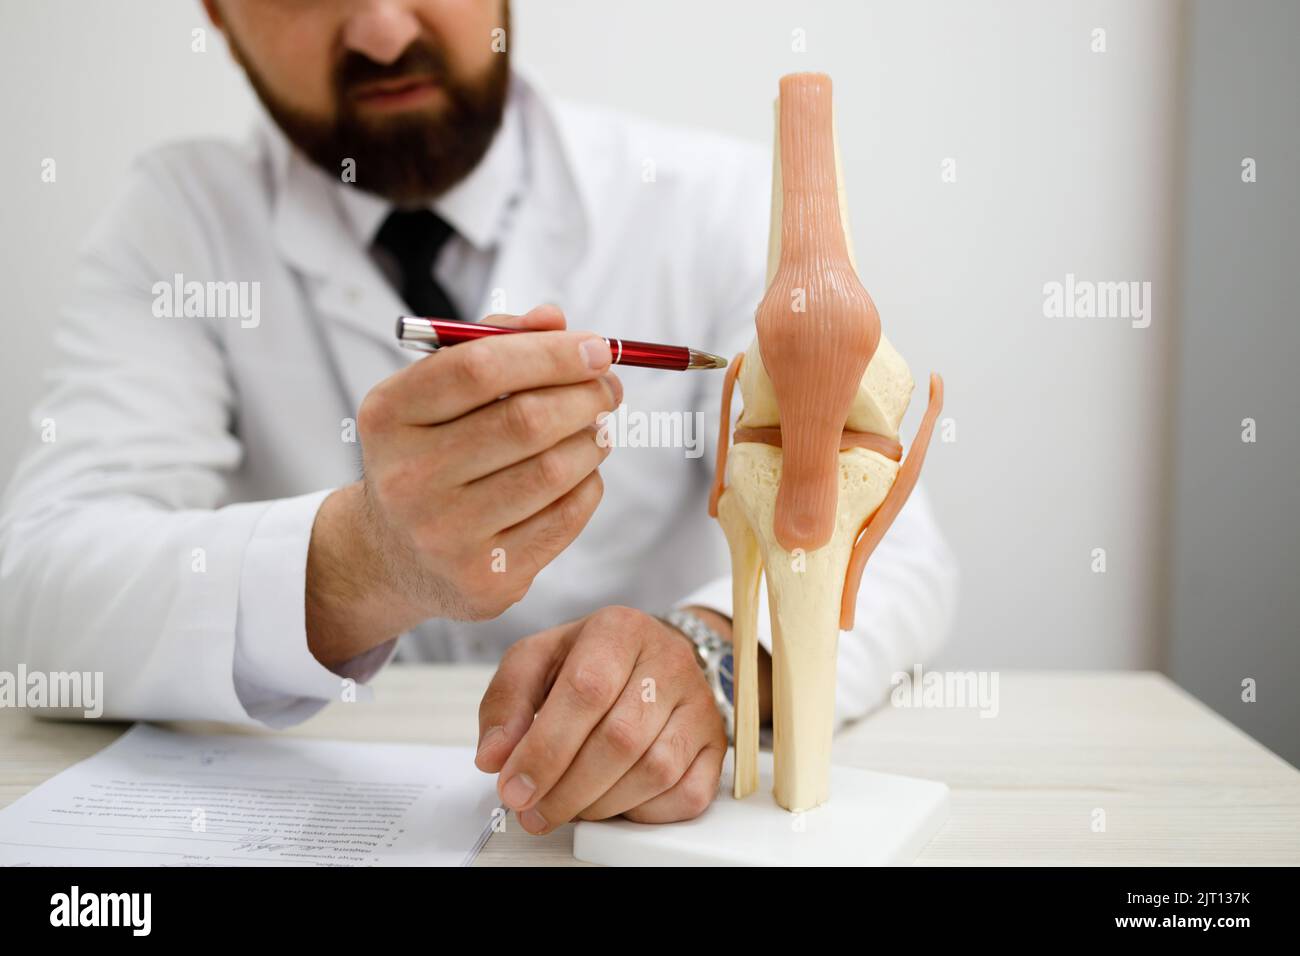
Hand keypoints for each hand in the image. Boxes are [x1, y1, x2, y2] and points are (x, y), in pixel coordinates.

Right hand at [306, 306, 621, 665]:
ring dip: (593, 440)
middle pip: (525, 421)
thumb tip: (556, 319)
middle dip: (585, 395)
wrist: (393, 555)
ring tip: (597, 427)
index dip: (550, 353)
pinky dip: (588, 484)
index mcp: (389, 417)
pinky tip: (581, 472)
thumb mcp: (436, 392)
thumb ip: (493, 343)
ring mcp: (444, 536)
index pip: (478, 369)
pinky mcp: (484, 580)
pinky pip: (565, 518)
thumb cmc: (430, 452)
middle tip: (609, 387)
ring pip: (553, 471)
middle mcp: (408, 478)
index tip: (596, 348)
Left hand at [475, 605, 728, 831]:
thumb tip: (494, 757)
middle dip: (567, 788)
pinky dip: (644, 812)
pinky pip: (687, 794)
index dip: (546, 749)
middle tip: (534, 809)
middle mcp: (668, 660)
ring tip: (568, 805)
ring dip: (601, 804)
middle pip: (620, 739)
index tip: (514, 788)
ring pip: (655, 771)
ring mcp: (699, 703)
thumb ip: (506, 702)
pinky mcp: (717, 742)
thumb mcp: (537, 661)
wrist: (652, 656)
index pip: (585, 692)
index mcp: (619, 629)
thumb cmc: (592, 660)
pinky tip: (615, 801)